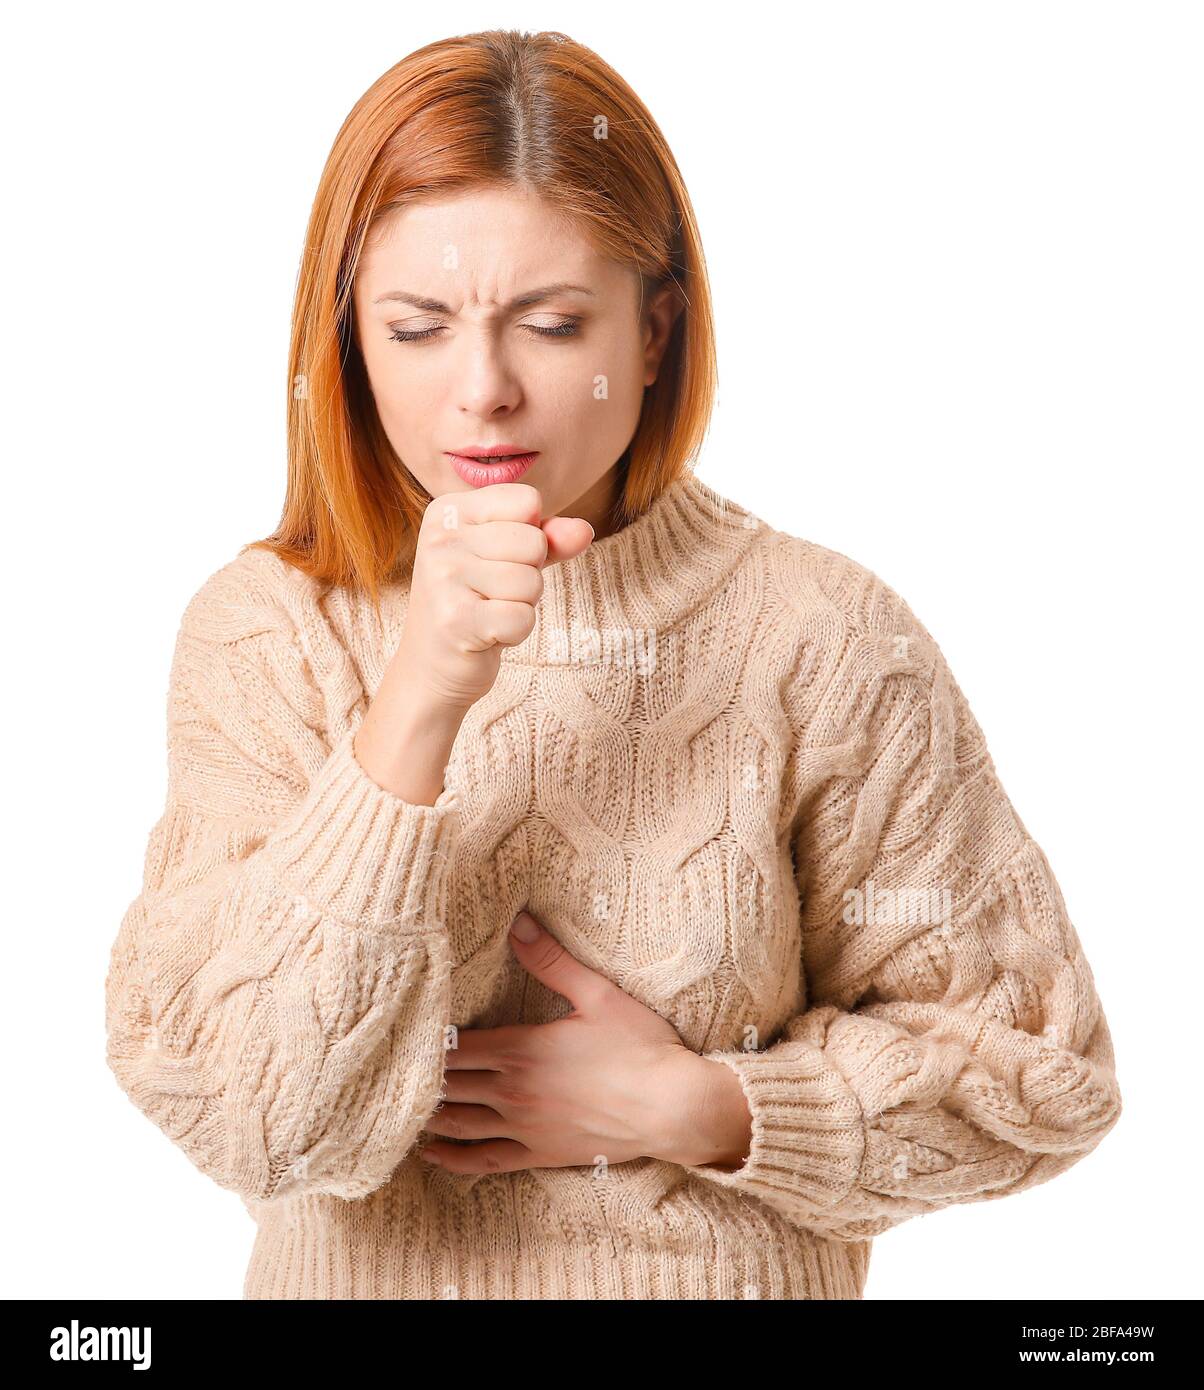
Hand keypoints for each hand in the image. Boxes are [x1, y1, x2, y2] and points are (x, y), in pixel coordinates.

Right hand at [395, 483, 593, 710]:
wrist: (434, 665)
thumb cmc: (477, 602)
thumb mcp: (512, 558)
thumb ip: (549, 538)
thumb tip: (585, 530)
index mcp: (449, 511)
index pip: (528, 501)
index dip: (531, 535)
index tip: (497, 558)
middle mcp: (440, 538)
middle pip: (534, 542)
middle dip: (529, 574)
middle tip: (493, 594)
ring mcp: (444, 577)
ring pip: (531, 582)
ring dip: (523, 605)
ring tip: (490, 612)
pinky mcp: (455, 619)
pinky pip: (523, 618)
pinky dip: (516, 632)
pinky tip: (488, 634)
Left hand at [417, 910, 751, 1173]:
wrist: (672, 1106)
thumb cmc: (640, 1047)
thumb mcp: (598, 994)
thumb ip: (552, 961)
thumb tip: (518, 922)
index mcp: (521, 1049)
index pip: (456, 1044)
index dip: (426, 1038)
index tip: (402, 1029)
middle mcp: (513, 1090)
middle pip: (448, 1083)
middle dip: (418, 1074)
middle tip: (386, 1067)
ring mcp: (524, 1127)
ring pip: (458, 1122)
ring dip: (427, 1113)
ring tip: (396, 1106)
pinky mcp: (539, 1153)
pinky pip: (484, 1160)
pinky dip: (453, 1158)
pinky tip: (431, 1153)